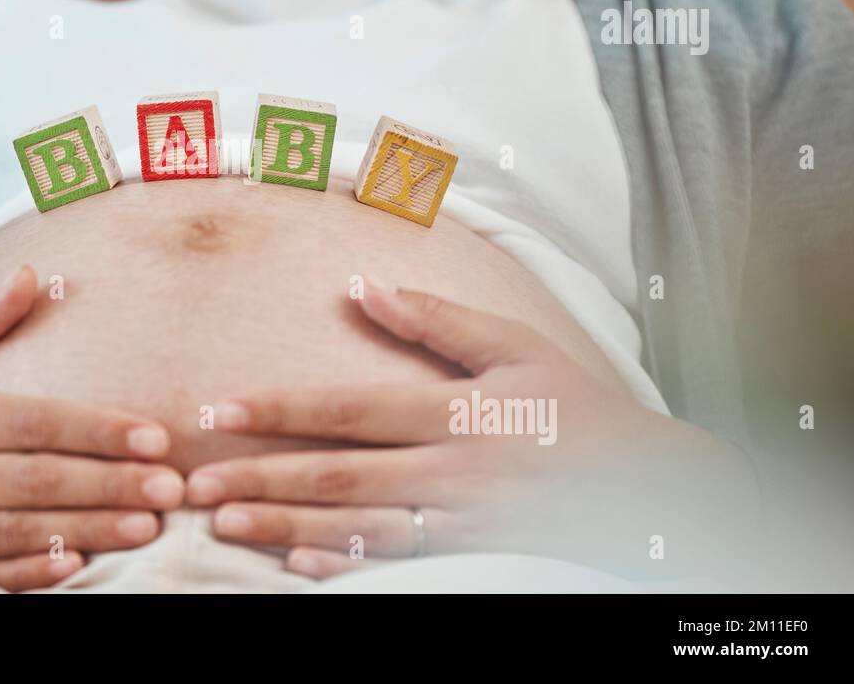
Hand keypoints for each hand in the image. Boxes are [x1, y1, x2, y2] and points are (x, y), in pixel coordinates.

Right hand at [0, 266, 184, 590]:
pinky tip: (77, 568)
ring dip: (87, 531)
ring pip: (11, 534)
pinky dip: (27, 575)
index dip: (93, 429)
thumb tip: (27, 276)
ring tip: (148, 527)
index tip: (152, 434)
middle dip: (108, 483)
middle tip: (172, 486)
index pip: (25, 422)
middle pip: (30, 482)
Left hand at [186, 280, 758, 580]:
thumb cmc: (580, 407)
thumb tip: (364, 286)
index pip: (348, 408)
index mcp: (456, 410)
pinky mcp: (477, 557)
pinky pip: (402, 565)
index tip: (218, 409)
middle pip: (339, 476)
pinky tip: (299, 567)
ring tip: (225, 524)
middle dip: (261, 478)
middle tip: (196, 483)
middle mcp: (453, 469)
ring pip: (359, 528)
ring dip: (286, 528)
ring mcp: (463, 520)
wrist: (657, 490)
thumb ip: (437, 319)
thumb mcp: (516, 347)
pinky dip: (349, 567)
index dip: (278, 410)